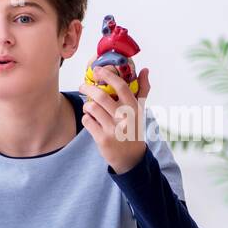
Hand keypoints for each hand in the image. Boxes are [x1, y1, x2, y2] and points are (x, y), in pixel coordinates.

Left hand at [79, 58, 150, 174]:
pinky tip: (90, 119)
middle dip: (88, 88)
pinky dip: (86, 118)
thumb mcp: (140, 111)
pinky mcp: (102, 139)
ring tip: (88, 106)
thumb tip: (145, 70)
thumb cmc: (134, 129)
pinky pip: (88, 121)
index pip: (121, 86)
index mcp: (134, 108)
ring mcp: (113, 129)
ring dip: (86, 105)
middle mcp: (124, 117)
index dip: (108, 75)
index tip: (98, 70)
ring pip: (92, 108)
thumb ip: (142, 90)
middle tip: (83, 86)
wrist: (131, 158)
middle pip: (101, 96)